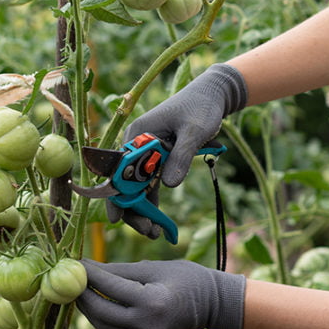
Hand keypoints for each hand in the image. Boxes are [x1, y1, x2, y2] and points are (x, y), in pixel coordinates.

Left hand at [75, 259, 245, 328]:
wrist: (212, 306)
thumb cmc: (185, 279)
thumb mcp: (152, 268)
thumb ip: (118, 270)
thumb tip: (87, 267)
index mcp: (150, 302)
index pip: (109, 287)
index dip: (88, 274)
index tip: (74, 263)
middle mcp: (146, 325)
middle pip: (100, 311)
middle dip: (82, 295)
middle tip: (71, 280)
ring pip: (103, 327)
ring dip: (88, 310)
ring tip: (80, 292)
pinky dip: (103, 321)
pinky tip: (96, 306)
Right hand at [108, 63, 246, 237]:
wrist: (212, 95)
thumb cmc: (202, 107)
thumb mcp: (194, 131)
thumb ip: (181, 156)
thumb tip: (169, 185)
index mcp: (138, 134)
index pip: (119, 170)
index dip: (116, 196)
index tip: (117, 219)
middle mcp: (136, 145)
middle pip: (126, 183)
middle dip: (133, 210)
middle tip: (148, 232)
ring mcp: (146, 154)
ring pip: (137, 188)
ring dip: (143, 210)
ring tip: (155, 233)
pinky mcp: (158, 159)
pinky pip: (150, 185)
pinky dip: (153, 202)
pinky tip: (159, 222)